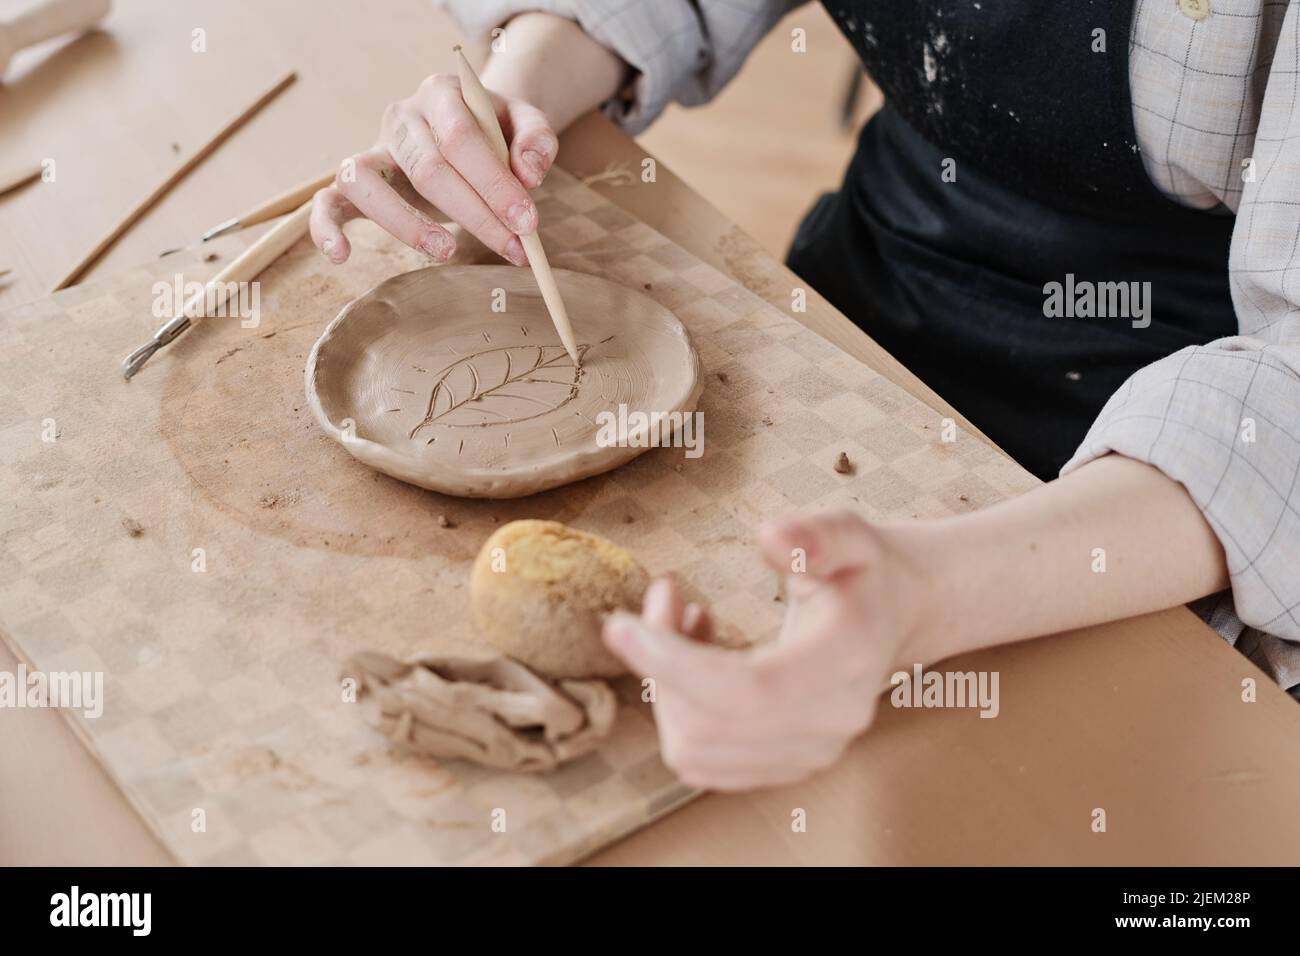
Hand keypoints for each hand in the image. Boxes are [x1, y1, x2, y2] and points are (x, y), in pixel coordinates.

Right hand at [310, 73, 557, 266]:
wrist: (471, 125)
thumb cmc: (497, 131)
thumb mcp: (526, 123)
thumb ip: (536, 139)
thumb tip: (529, 173)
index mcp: (441, 94)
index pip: (463, 139)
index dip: (495, 185)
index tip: (527, 223)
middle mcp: (401, 116)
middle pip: (428, 168)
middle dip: (474, 215)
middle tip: (512, 247)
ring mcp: (374, 148)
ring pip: (367, 182)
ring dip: (407, 224)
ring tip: (446, 251)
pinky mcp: (356, 180)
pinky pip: (326, 200)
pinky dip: (325, 227)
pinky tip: (342, 255)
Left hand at [602, 511, 929, 790]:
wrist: (897, 613)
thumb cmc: (864, 569)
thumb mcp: (851, 533)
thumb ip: (816, 534)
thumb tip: (771, 539)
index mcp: (846, 664)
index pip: (746, 690)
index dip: (672, 662)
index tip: (619, 624)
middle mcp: (830, 723)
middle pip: (707, 725)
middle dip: (659, 662)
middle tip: (661, 594)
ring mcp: (809, 754)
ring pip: (694, 749)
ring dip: (664, 687)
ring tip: (680, 618)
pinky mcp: (784, 765)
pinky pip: (703, 760)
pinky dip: (678, 712)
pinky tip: (694, 655)